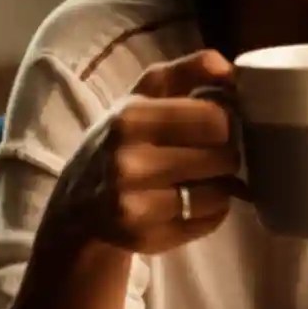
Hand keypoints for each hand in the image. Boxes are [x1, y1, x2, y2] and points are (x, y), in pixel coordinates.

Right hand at [48, 50, 247, 254]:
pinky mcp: (146, 239)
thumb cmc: (122, 140)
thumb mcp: (144, 95)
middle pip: (223, 157)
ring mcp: (135, 206)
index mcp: (130, 118)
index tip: (215, 124)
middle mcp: (129, 163)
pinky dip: (211, 211)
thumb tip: (230, 69)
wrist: (78, 204)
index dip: (225, 120)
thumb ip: (187, 71)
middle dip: (225, 153)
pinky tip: (189, 202)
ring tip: (199, 178)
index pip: (215, 119)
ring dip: (220, 185)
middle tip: (210, 153)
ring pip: (220, 194)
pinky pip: (210, 222)